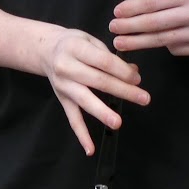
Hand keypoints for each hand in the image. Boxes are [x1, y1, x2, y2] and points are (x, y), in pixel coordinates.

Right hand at [39, 27, 150, 155]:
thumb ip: (110, 56)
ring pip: (85, 100)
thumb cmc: (73, 43)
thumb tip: (133, 72)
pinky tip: (90, 149)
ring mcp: (63, 85)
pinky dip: (81, 135)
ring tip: (117, 122)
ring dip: (103, 112)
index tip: (137, 79)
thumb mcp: (90, 40)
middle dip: (123, 91)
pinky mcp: (62, 99)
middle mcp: (67, 67)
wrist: (45, 50)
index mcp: (76, 48)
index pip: (103, 62)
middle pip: (98, 81)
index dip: (122, 71)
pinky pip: (72, 118)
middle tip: (143, 98)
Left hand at [110, 0, 188, 56]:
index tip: (116, 13)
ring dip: (140, 42)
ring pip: (164, 40)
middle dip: (131, 28)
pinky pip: (176, 48)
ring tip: (122, 42)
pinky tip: (152, 40)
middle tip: (113, 30)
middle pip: (156, 25)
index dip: (132, 9)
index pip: (153, 3)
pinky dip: (162, 45)